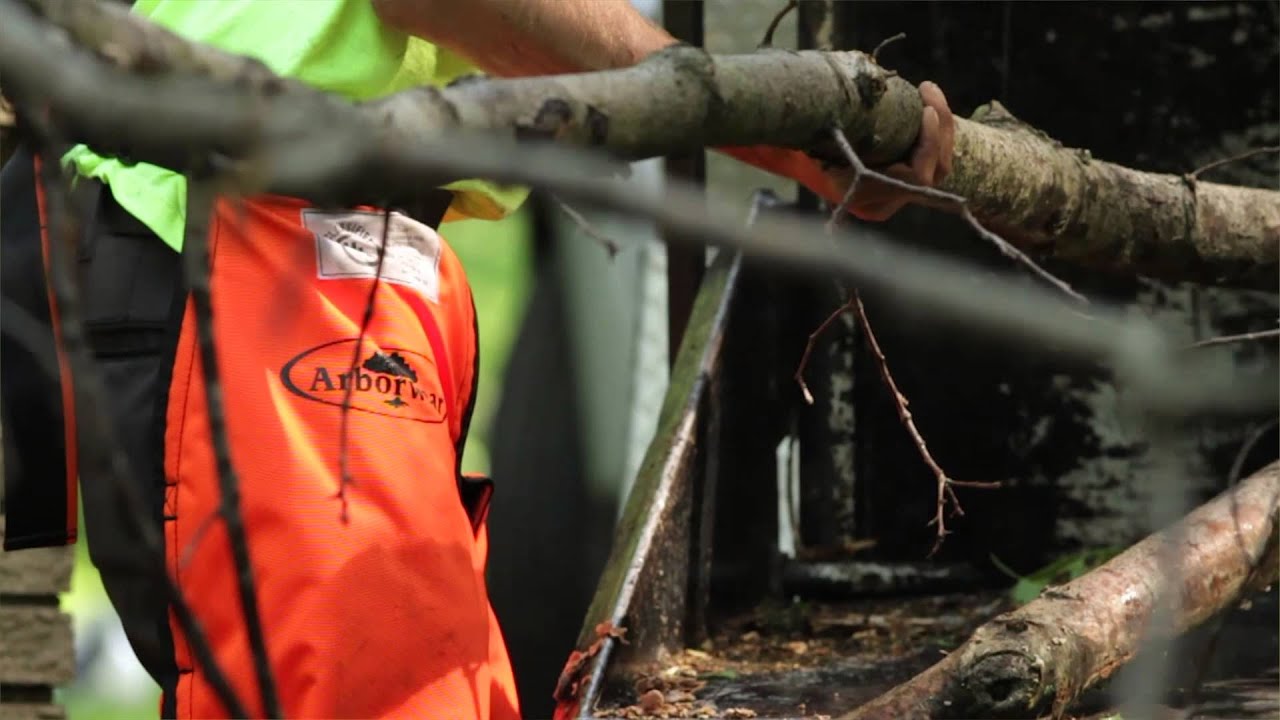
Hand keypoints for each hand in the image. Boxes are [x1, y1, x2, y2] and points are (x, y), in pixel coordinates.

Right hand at [718, 81, 955, 222]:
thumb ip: (800, 144)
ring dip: (941, 126)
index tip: (921, 110)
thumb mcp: (803, 144)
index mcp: (868, 200)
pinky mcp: (913, 174)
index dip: (926, 148)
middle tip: (927, 94)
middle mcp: (890, 201)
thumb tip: (758, 138)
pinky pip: (939, 156)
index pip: (912, 179)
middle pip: (935, 171)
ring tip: (928, 91)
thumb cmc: (803, 148)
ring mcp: (904, 191)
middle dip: (938, 131)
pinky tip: (928, 100)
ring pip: (943, 164)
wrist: (808, 158)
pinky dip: (938, 128)